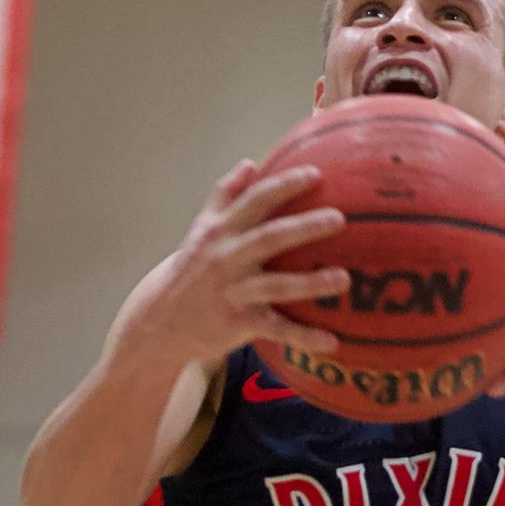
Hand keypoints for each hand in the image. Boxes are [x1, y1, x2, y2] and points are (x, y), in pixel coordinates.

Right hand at [106, 160, 350, 368]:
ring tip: (344, 278)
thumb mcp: (201, 229)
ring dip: (310, 283)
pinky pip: (277, 330)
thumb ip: (225, 195)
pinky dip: (303, 337)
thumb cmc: (191, 269)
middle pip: (269, 238)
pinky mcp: (239, 324)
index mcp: (220, 230)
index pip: (255, 200)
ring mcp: (234, 292)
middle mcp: (226, 258)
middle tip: (339, 219)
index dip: (284, 185)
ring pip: (276, 286)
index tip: (316, 174)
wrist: (160, 320)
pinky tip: (333, 342)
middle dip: (303, 228)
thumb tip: (251, 163)